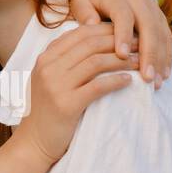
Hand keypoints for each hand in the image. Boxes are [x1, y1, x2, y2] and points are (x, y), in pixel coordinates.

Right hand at [17, 23, 139, 162]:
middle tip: (138, 43)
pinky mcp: (66, 105)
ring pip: (95, 62)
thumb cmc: (48, 111)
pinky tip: (128, 81)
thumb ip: (65, 60)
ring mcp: (56, 86)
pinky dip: (116, 81)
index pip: (80, 33)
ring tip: (138, 61)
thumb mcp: (50, 80)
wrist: (33, 143)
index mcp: (46, 58)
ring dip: (121, 59)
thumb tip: (95, 41)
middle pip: (90, 44)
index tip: (127, 31)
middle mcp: (48, 67)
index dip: (107, 29)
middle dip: (118, 40)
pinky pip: (97, 87)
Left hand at [69, 0, 171, 86]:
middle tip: (146, 77)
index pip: (123, 16)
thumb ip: (83, 12)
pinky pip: (168, 39)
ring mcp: (154, 11)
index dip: (123, 34)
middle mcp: (140, 2)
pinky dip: (167, 57)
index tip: (121, 55)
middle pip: (149, 27)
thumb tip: (91, 25)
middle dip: (149, 53)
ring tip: (155, 82)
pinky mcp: (162, 20)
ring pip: (161, 35)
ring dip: (160, 60)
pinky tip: (163, 75)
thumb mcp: (83, 1)